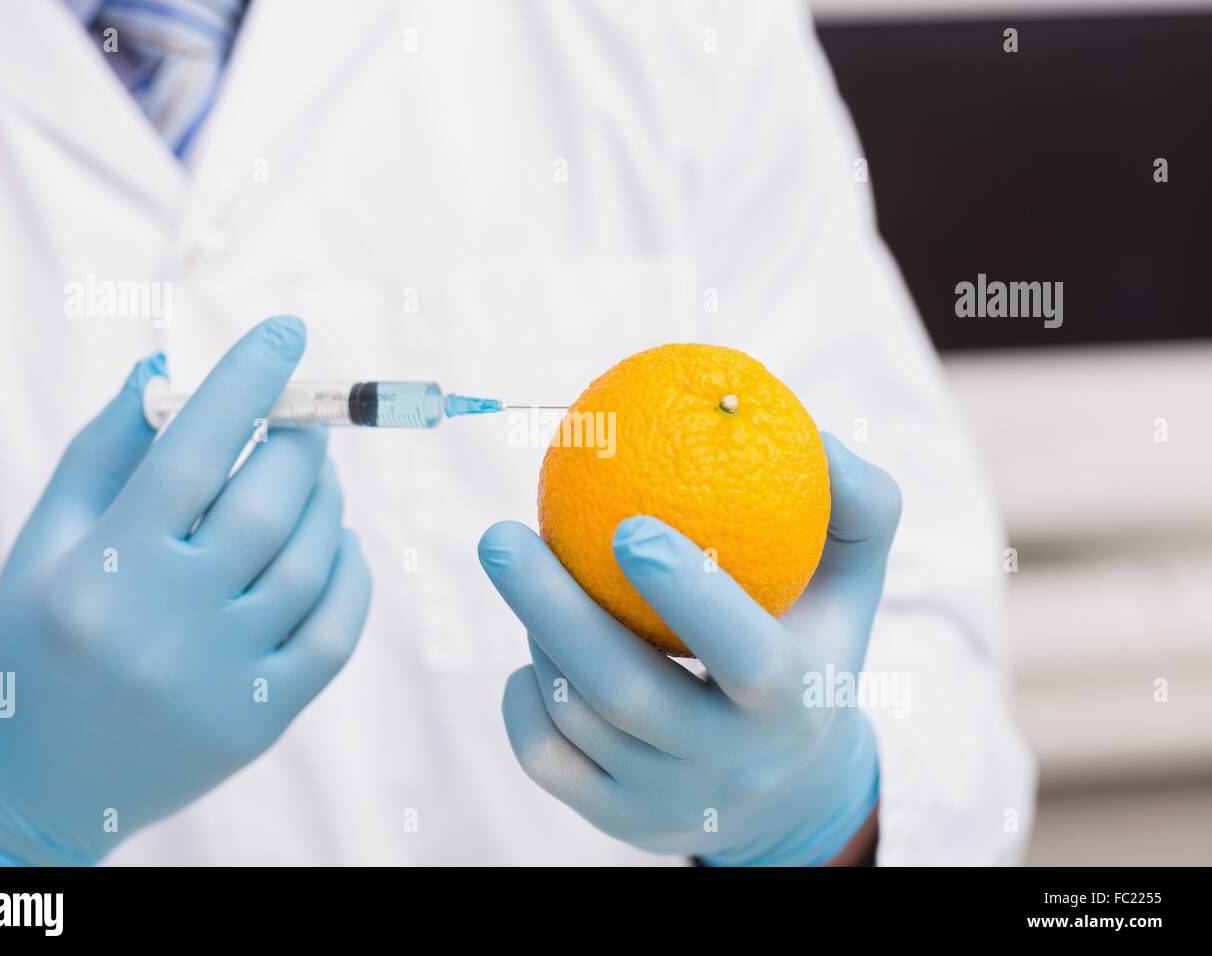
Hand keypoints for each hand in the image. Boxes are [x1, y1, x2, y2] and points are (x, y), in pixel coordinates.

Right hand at [0, 316, 370, 865]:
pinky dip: (350, 573)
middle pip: (267, 503)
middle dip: (300, 444)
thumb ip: (105, 450)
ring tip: (315, 477)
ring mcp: (221, 677)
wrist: (36, 787)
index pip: (190, 452)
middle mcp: (166, 622)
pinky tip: (336, 543)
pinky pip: (337, 630)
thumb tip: (165, 369)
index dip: (246, 382)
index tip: (286, 332)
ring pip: (311, 560)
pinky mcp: (261, 719)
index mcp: (103, 568)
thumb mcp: (45, 543)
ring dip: (328, 501)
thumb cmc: (37, 643)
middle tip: (305, 422)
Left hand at [478, 434, 898, 865]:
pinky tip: (534, 649)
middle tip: (501, 534)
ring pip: (574, 716)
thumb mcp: (853, 580)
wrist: (790, 787)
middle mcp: (732, 765)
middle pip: (625, 694)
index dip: (689, 595)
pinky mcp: (617, 820)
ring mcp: (668, 802)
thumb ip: (856, 503)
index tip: (628, 522)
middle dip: (551, 610)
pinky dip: (522, 695)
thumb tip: (815, 434)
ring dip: (537, 634)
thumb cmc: (813, 645)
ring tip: (525, 569)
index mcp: (795, 702)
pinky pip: (541, 756)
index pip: (745, 656)